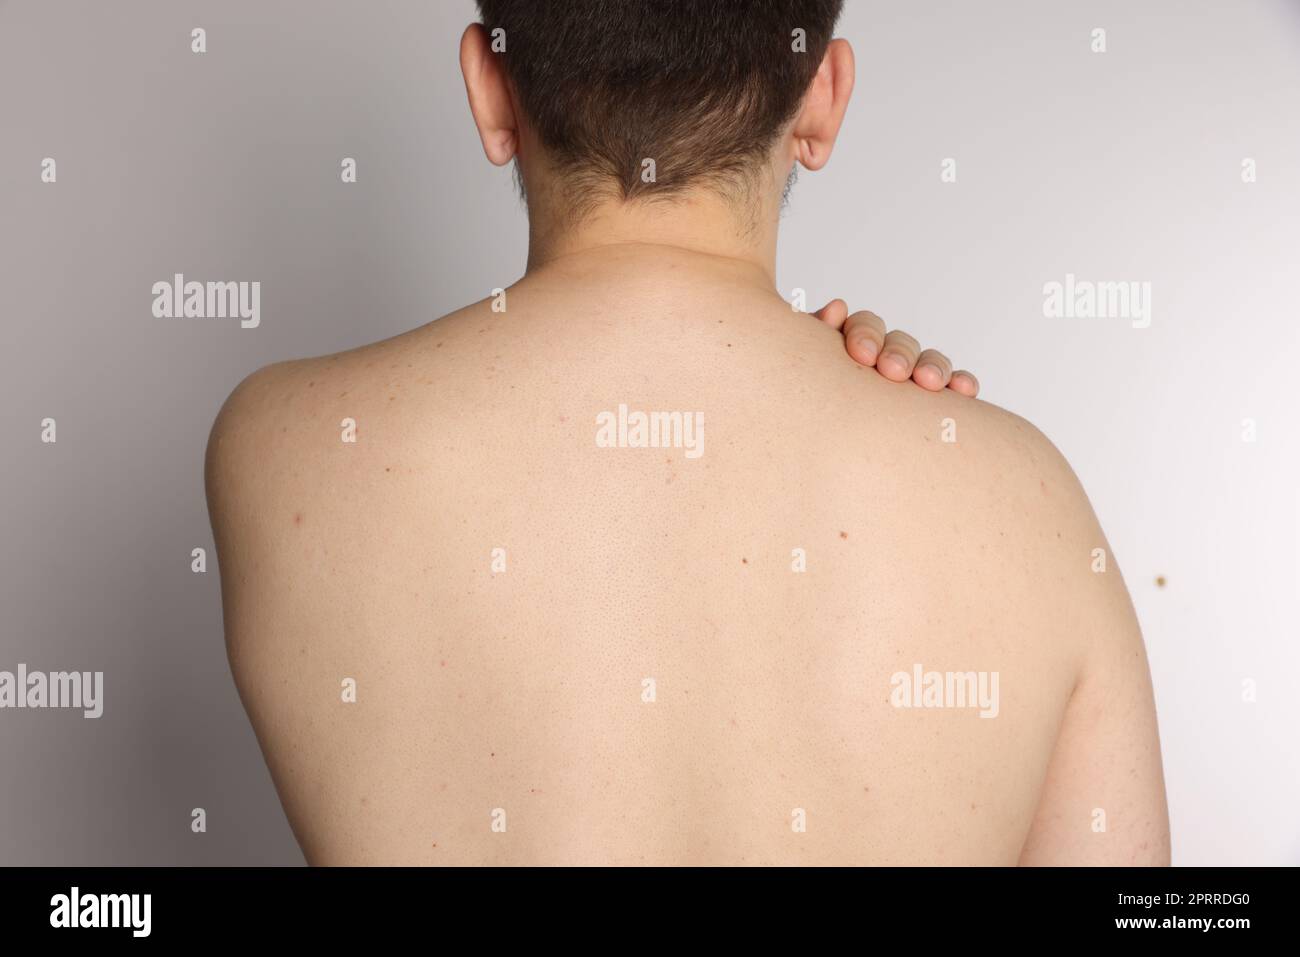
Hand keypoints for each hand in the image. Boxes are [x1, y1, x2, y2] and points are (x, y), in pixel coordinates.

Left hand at [813, 299, 978, 396]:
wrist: (822, 458)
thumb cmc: (804, 411)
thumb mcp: (801, 373)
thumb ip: (814, 339)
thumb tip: (837, 308)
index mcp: (850, 349)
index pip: (862, 327)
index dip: (864, 335)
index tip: (862, 356)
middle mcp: (884, 360)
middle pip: (898, 342)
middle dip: (898, 353)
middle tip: (892, 372)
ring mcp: (912, 380)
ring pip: (928, 362)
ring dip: (932, 366)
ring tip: (929, 383)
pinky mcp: (937, 404)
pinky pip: (954, 387)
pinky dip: (961, 383)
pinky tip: (963, 390)